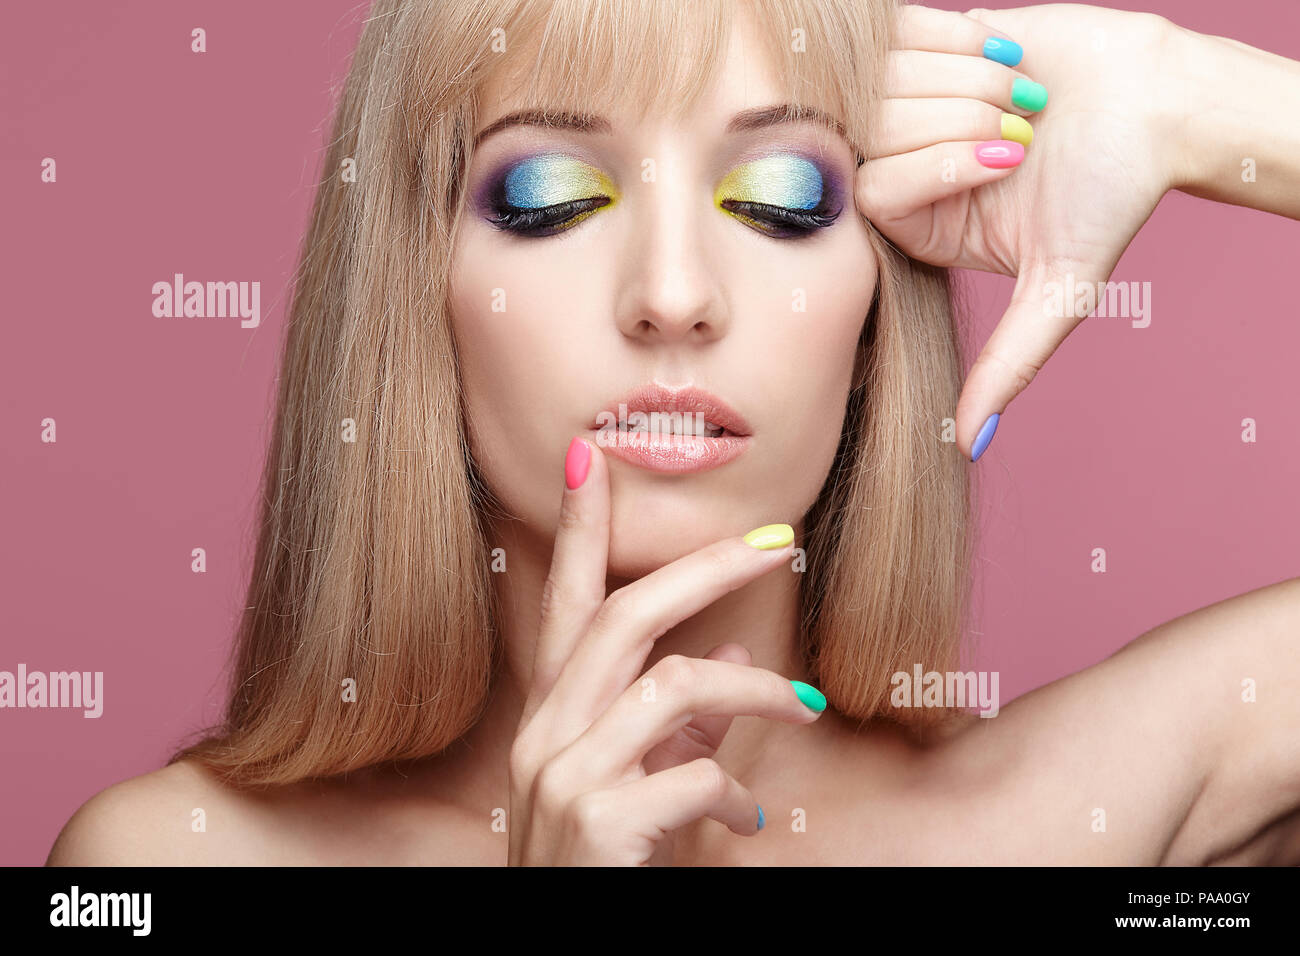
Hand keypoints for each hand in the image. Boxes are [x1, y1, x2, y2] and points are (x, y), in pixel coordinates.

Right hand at [506, 437, 825, 864]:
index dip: (577, 530)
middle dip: (707, 568)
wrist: (559, 951)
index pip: (562, 602)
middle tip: (779, 541)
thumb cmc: (603, 866)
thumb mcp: (636, 789)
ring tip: (803, 704)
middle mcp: (545, 733)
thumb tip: (745, 662)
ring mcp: (563, 777)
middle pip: (626, 616)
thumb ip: (684, 728)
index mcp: (551, 716)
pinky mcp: (595, 825)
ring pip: (673, 686)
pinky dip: (735, 792)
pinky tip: (749, 823)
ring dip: (753, 689)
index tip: (587, 457)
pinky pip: (691, 779)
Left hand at [856, 3, 1186, 458]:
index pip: (872, 187)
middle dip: (960, 117)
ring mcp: (903, 100)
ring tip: (1020, 97)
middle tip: (1022, 130)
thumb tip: (968, 448)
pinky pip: (901, 26)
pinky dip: (963, 37)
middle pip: (872, 126)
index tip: (1006, 159)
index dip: (937, 163)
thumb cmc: (1109, 197)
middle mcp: (896, 164)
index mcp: (911, 224)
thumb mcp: (1059, 292)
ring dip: (969, 77)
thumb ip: (1008, 365)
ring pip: (883, 72)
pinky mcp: (920, 41)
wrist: (1153, 103)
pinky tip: (1005, 58)